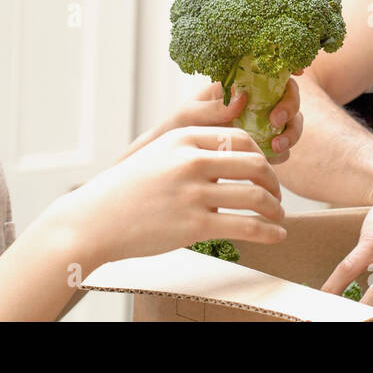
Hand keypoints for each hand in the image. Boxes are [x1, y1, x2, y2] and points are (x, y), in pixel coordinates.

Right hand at [55, 126, 287, 267]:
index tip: (264, 170)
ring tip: (278, 216)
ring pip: (255, 196)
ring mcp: (193, 193)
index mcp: (184, 138)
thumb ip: (190, 149)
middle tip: (276, 195)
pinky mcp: (194, 225)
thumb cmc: (126, 189)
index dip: (261, 154)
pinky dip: (268, 232)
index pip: (241, 137)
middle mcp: (192, 161)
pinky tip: (276, 235)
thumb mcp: (157, 153)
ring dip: (275, 208)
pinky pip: (245, 226)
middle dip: (274, 182)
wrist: (94, 220)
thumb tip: (227, 153)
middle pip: (255, 164)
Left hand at [130, 69, 303, 164]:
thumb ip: (213, 108)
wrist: (175, 159)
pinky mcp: (264, 145)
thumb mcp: (189, 115)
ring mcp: (262, 122)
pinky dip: (284, 151)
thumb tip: (243, 96)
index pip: (268, 67)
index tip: (298, 70)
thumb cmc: (178, 127)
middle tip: (276, 121)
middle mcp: (255, 99)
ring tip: (276, 148)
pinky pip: (284, 146)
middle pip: (288, 93)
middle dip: (289, 106)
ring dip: (291, 132)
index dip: (288, 64)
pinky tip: (273, 159)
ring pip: (292, 120)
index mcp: (237, 82)